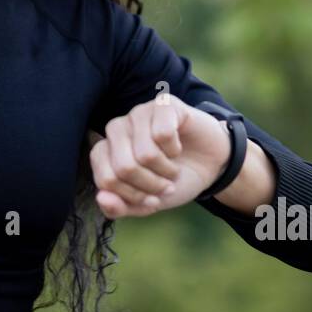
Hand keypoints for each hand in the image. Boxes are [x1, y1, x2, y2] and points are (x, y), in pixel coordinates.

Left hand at [89, 97, 231, 219]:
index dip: (132, 196)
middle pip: (125, 167)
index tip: (151, 199)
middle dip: (151, 185)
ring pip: (146, 153)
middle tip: (166, 184)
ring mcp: (138, 113)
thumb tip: (101, 198)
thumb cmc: (171, 181)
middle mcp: (116, 129)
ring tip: (172, 168)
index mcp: (105, 152)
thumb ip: (119, 207)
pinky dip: (175, 150)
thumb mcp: (145, 203)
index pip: (106, 179)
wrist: (210, 165)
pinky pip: (163, 134)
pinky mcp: (162, 104)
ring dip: (167, 170)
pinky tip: (177, 146)